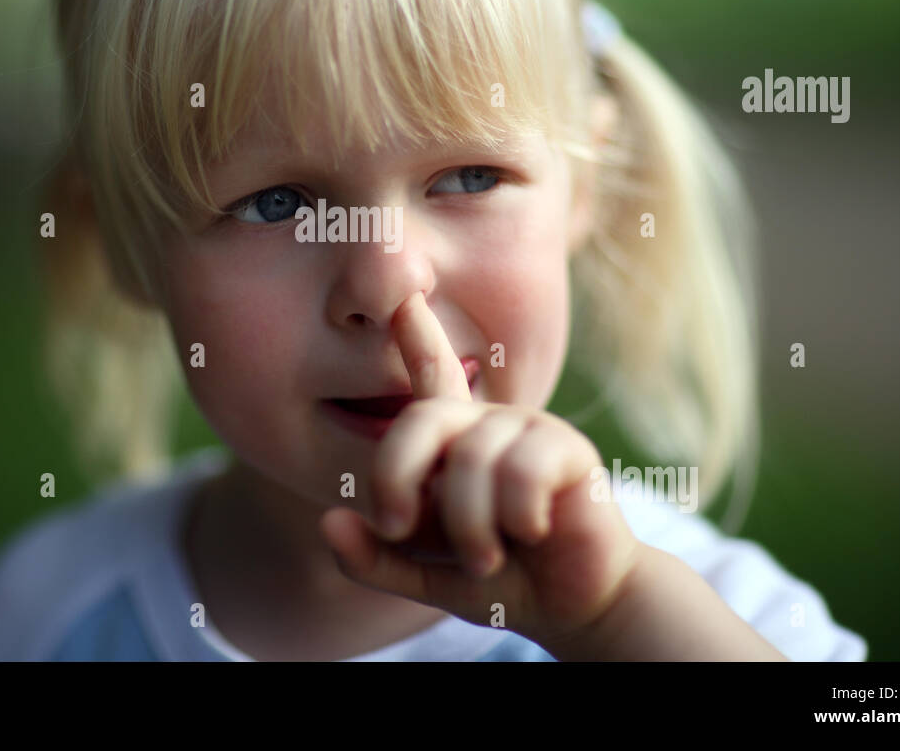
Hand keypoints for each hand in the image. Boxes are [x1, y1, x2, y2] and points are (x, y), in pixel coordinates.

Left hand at [319, 291, 641, 650]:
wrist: (571, 604)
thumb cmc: (498, 576)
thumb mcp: (421, 573)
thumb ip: (371, 557)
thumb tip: (327, 523)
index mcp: (453, 439)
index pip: (431, 371)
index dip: (416, 332)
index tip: (403, 295)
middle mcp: (487, 421)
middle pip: (422, 418)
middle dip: (396, 474)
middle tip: (396, 528)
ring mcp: (528, 428)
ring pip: (471, 460)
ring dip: (469, 528)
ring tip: (487, 559)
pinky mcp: (568, 449)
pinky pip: (519, 474)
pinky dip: (515, 521)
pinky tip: (532, 534)